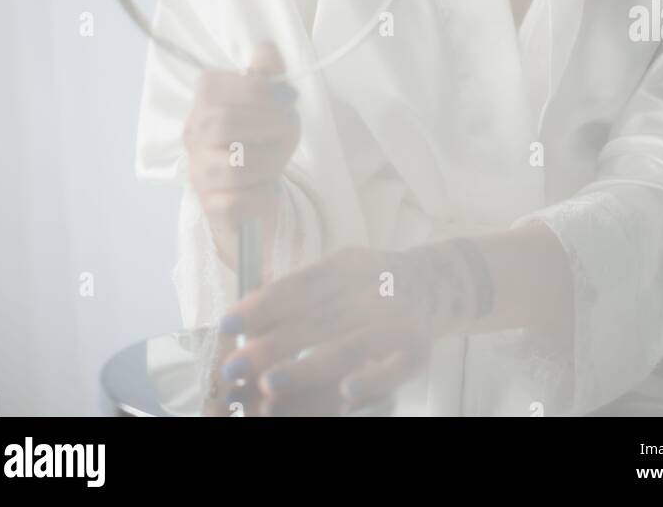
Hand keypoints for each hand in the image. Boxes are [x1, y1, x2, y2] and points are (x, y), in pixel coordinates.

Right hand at [183, 41, 298, 269]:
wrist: (256, 192)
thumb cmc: (261, 138)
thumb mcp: (272, 102)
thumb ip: (268, 74)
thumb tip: (266, 49)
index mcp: (204, 101)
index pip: (213, 85)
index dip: (255, 91)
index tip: (280, 101)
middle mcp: (193, 134)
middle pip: (224, 123)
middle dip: (268, 127)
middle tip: (285, 132)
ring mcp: (198, 172)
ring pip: (235, 166)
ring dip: (270, 163)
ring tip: (276, 161)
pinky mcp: (210, 207)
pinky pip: (238, 202)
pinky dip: (263, 196)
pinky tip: (267, 189)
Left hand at [217, 241, 488, 415]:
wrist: (436, 282)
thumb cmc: (369, 284)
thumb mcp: (337, 271)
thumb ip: (300, 290)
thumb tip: (246, 315)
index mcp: (346, 266)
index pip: (298, 285)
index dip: (261, 305)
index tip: (227, 324)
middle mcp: (372, 288)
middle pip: (317, 319)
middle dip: (271, 345)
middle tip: (234, 366)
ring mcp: (398, 319)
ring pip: (350, 345)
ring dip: (309, 367)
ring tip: (270, 385)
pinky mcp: (418, 350)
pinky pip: (395, 370)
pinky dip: (371, 382)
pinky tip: (344, 396)